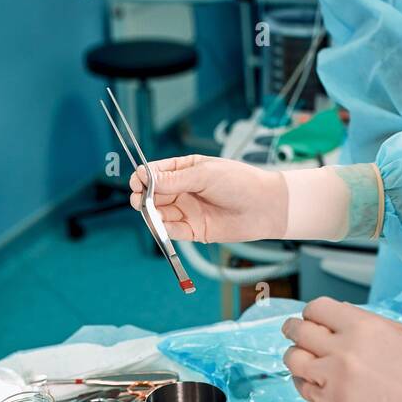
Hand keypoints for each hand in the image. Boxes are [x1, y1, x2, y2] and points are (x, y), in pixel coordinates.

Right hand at [129, 154, 287, 242]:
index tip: (138, 182)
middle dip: (144, 198)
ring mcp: (189, 211)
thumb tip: (146, 178)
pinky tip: (161, 227)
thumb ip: (175, 179)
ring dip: (152, 215)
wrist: (264, 206)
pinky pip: (174, 231)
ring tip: (151, 214)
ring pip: (161, 214)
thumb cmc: (239, 182)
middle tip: (139, 201)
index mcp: (186, 170)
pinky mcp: (196, 230)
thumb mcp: (204, 174)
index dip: (144, 178)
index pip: (156, 173)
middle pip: (155, 195)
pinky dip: (164, 230)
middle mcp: (184, 191)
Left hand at [282, 298, 401, 401]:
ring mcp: (335, 379)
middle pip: (299, 332)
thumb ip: (367, 322)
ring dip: (295, 356)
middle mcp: (343, 350)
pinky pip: (303, 389)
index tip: (313, 318)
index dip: (312, 312)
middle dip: (293, 330)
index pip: (317, 309)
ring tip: (301, 358)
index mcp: (362, 326)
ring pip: (294, 361)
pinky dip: (303, 382)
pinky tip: (312, 381)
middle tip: (294, 333)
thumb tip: (340, 314)